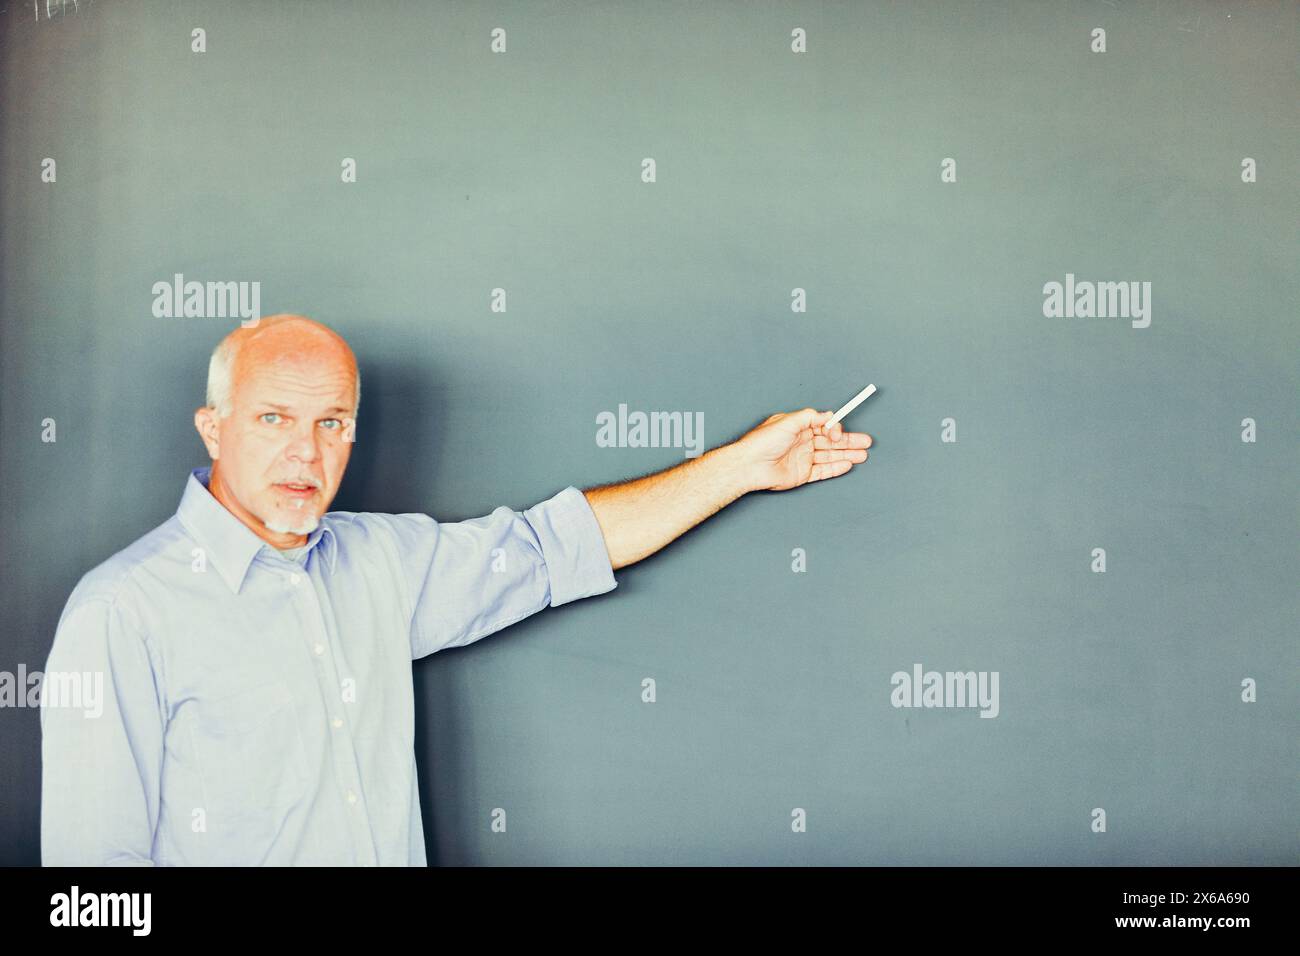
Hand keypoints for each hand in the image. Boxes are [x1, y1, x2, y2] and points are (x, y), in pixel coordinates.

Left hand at [733, 407, 871, 492]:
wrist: (750, 465)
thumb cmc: (762, 442)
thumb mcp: (788, 421)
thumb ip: (810, 417)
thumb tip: (827, 415)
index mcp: (799, 427)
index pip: (824, 425)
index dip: (835, 428)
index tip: (840, 431)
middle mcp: (802, 441)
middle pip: (831, 441)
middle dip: (849, 442)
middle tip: (866, 442)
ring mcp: (803, 458)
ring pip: (830, 456)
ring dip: (847, 455)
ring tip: (863, 455)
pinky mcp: (802, 474)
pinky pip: (823, 471)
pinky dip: (836, 468)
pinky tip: (847, 465)